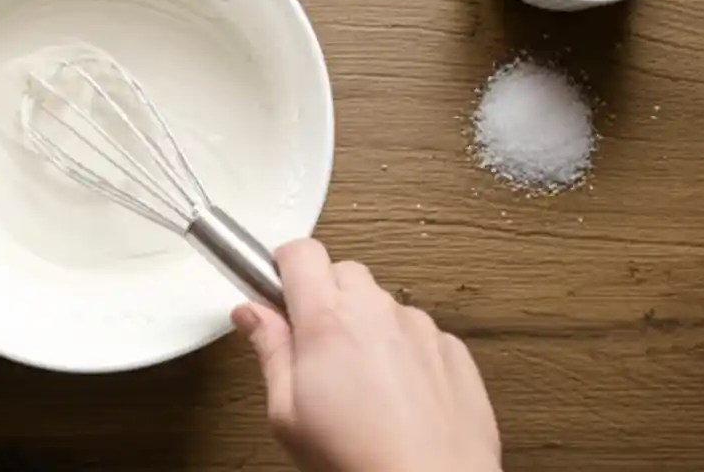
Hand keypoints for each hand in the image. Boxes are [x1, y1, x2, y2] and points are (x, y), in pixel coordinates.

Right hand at [232, 239, 500, 471]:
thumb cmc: (358, 460)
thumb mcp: (287, 413)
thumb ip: (269, 350)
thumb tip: (251, 313)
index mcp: (326, 320)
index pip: (301, 252)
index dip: (285, 265)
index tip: (278, 289)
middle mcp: (376, 312)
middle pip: (343, 271)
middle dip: (325, 296)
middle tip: (315, 345)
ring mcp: (419, 328)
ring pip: (382, 302)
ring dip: (367, 324)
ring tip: (361, 382)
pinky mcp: (453, 349)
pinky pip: (418, 330)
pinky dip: (404, 349)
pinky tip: (397, 394)